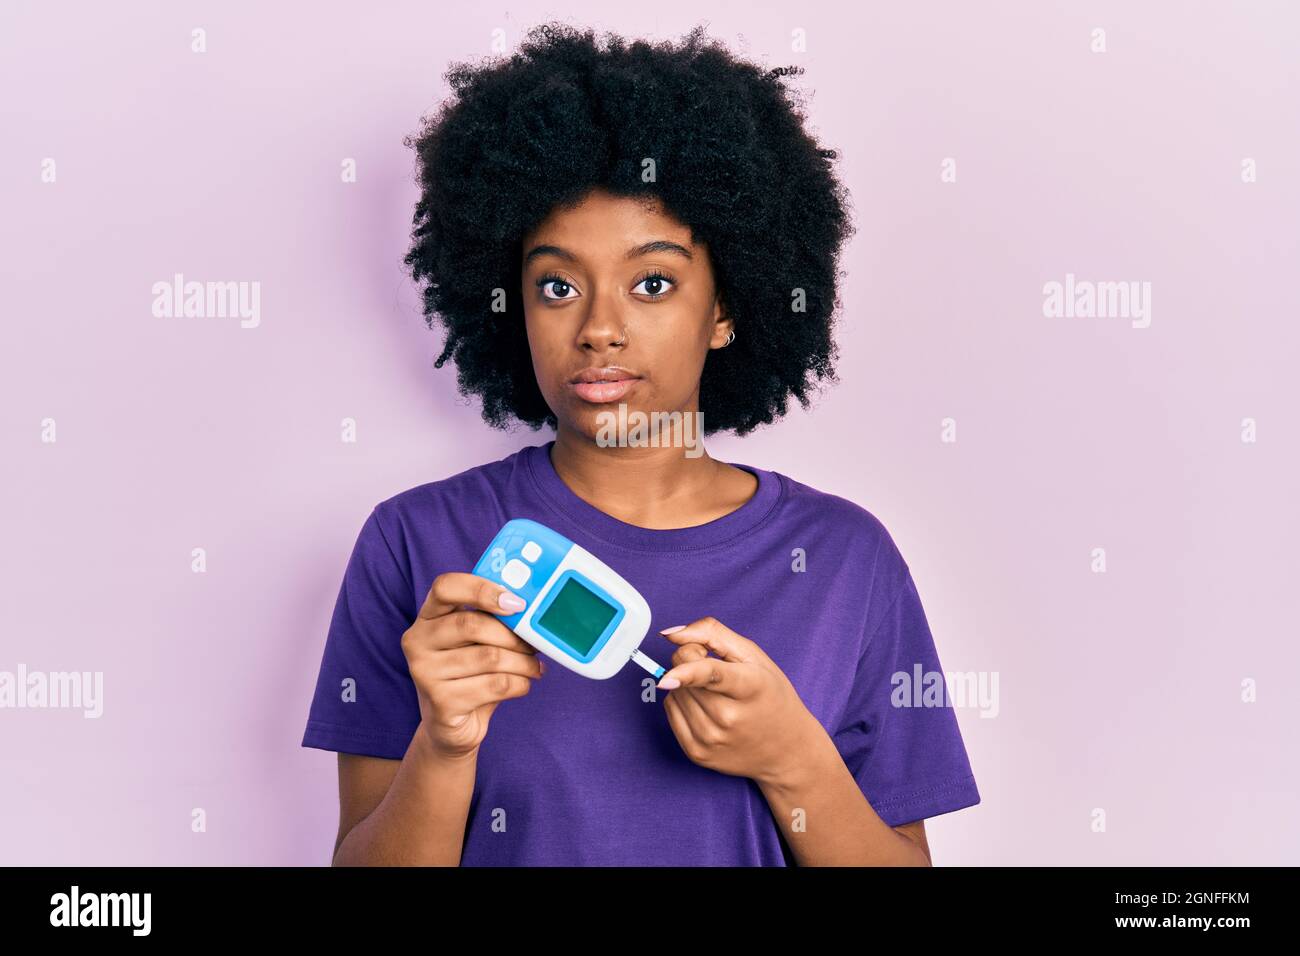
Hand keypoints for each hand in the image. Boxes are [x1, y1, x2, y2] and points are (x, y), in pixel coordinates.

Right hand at [401, 572, 544, 759]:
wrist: (450, 726)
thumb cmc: (469, 674)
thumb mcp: (475, 642)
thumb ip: (492, 620)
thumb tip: (532, 607)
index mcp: (427, 617)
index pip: (445, 587)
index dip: (481, 589)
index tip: (516, 602)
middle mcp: (417, 641)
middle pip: (472, 624)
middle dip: (512, 634)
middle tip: (534, 644)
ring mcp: (425, 673)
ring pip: (489, 657)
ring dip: (523, 662)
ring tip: (534, 667)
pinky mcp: (442, 703)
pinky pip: (495, 685)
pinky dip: (519, 683)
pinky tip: (523, 684)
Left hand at [656, 617, 825, 787]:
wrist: (786, 749)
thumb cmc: (771, 696)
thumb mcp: (753, 656)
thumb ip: (711, 633)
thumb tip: (670, 635)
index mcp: (749, 687)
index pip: (712, 676)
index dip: (687, 673)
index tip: (668, 678)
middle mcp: (728, 717)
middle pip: (682, 672)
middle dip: (692, 660)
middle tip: (718, 671)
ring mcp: (711, 738)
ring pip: (673, 691)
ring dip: (686, 683)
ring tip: (716, 693)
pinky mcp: (697, 753)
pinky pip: (670, 711)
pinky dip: (681, 701)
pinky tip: (705, 707)